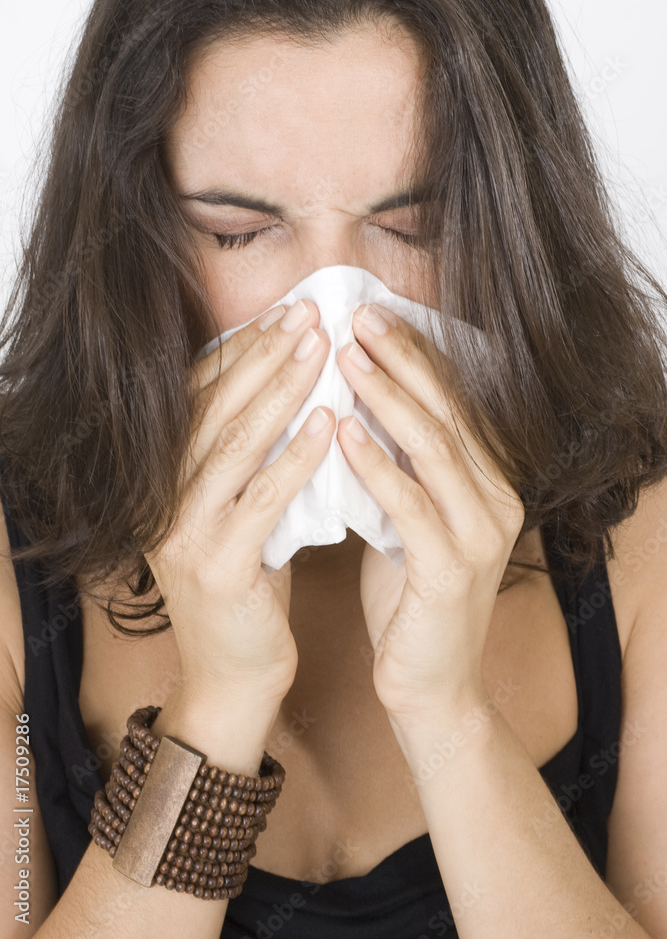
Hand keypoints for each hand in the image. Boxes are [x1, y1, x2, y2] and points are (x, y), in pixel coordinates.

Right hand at [142, 300, 333, 706]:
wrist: (234, 675)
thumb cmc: (247, 589)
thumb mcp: (238, 515)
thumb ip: (248, 462)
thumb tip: (293, 390)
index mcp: (166, 481)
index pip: (199, 398)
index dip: (241, 352)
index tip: (285, 314)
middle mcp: (163, 500)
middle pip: (214, 409)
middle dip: (263, 355)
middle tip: (307, 313)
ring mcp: (184, 534)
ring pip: (234, 445)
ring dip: (281, 391)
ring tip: (321, 349)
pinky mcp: (218, 567)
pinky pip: (261, 499)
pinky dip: (295, 456)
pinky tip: (328, 422)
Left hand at [335, 302, 524, 722]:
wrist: (430, 687)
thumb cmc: (410, 599)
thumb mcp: (409, 520)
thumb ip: (400, 469)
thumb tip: (355, 407)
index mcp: (488, 483)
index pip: (453, 402)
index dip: (413, 355)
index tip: (369, 315)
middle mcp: (496, 500)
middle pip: (448, 411)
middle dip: (400, 358)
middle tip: (356, 315)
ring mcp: (480, 535)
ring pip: (434, 447)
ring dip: (386, 397)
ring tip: (344, 356)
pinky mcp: (452, 570)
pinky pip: (411, 504)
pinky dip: (376, 464)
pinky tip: (342, 431)